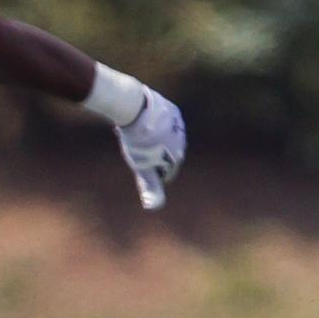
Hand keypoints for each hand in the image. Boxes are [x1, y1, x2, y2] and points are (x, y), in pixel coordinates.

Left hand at [114, 88, 184, 210]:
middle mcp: (182, 140)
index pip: (166, 172)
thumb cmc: (139, 142)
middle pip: (166, 154)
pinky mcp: (171, 110)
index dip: (152, 173)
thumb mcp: (143, 168)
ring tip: (137, 139)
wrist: (137, 110)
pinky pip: (162, 122)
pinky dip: (153, 126)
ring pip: (165, 137)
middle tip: (136, 152)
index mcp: (177, 156)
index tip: (140, 169)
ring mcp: (178, 123)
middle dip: (153, 156)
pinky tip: (141, 124)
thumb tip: (153, 207)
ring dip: (153, 140)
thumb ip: (151, 187)